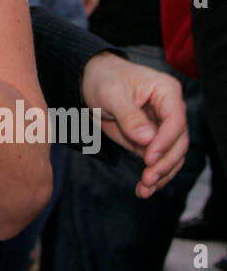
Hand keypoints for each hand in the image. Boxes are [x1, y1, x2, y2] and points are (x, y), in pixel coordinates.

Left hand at [80, 51, 187, 197]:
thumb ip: (129, 116)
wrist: (91, 82)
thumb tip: (148, 139)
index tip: (149, 158)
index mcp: (166, 92)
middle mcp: (170, 110)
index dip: (166, 141)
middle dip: (165, 163)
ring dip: (161, 175)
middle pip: (179, 142)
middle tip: (148, 179)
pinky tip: (143, 190)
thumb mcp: (111, 94)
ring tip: (144, 189)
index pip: (175, 120)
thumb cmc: (103, 80)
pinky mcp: (152, 142)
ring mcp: (162, 128)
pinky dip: (153, 176)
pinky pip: (158, 161)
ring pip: (172, 156)